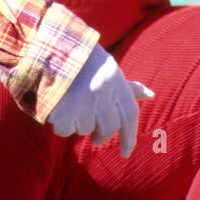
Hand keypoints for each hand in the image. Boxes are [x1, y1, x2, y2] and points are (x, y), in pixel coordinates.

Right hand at [47, 42, 153, 157]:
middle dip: (101, 135)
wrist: (48, 46)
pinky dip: (60, 123)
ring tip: (68, 102)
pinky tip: (56, 107)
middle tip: (95, 137)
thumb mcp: (108, 68)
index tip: (126, 153)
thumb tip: (151, 94)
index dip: (129, 137)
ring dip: (77, 123)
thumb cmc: (82, 59)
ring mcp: (82, 102)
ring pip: (84, 129)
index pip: (129, 115)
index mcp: (115, 80)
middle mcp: (102, 92)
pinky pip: (65, 130)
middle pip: (108, 128)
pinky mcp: (63, 110)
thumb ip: (127, 87)